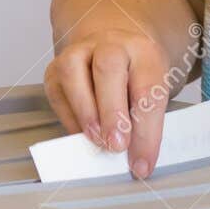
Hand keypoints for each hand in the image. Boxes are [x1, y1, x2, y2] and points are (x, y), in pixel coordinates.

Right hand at [43, 28, 174, 178]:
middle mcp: (110, 45)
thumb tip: (134, 158)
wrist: (116, 48)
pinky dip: (70, 118)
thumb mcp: (153, 92)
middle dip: (112, 112)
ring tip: (97, 140)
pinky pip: (58, 92)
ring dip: (86, 113)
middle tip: (117, 146)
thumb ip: (144, 121)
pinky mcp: (56, 69)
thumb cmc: (137, 76)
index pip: (148, 90)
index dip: (146, 131)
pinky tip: (83, 134)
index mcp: (144, 51)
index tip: (143, 163)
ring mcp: (79, 53)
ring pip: (73, 73)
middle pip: (109, 69)